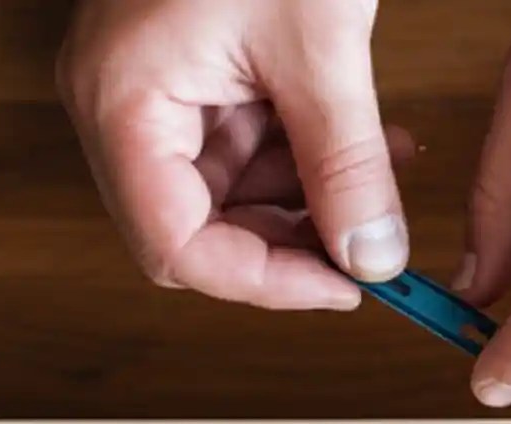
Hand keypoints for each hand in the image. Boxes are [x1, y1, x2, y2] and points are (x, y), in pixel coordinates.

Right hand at [57, 0, 412, 309]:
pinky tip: (371, 145)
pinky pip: (250, 144)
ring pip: (234, 193)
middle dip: (294, 241)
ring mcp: (157, 89)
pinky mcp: (196, 73)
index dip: (262, 283)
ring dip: (314, 199)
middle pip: (200, 227)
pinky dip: (311, 156)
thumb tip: (373, 259)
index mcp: (124, 102)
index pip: (174, 249)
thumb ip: (346, 164)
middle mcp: (125, 105)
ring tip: (386, 177)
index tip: (346, 290)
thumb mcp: (318, 46)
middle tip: (372, 247)